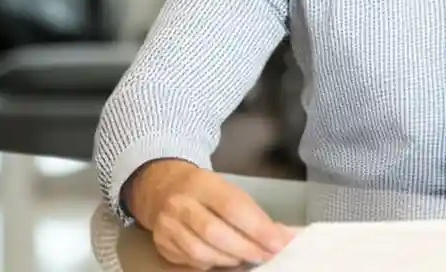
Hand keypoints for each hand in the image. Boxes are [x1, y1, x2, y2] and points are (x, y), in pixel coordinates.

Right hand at [127, 159, 295, 269]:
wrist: (160, 186)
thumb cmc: (203, 190)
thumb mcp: (226, 190)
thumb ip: (252, 213)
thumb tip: (285, 235)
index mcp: (202, 183)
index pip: (233, 207)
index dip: (258, 228)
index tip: (279, 242)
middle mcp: (181, 203)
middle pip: (215, 232)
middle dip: (246, 248)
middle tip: (266, 255)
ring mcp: (168, 225)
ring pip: (200, 251)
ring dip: (229, 259)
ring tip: (246, 258)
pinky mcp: (161, 243)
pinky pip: (190, 261)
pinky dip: (211, 263)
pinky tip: (224, 258)